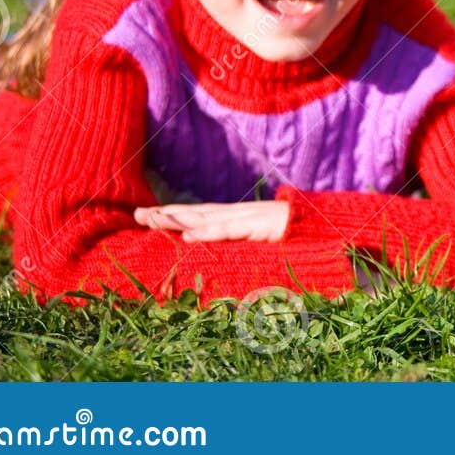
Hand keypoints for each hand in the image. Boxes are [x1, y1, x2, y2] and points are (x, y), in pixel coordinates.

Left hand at [134, 200, 289, 241]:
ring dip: (179, 220)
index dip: (171, 214)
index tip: (146, 215)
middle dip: (166, 214)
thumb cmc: (287, 232)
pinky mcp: (258, 228)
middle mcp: (234, 214)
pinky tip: (189, 237)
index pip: (196, 214)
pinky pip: (229, 232)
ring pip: (205, 219)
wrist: (317, 222)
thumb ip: (231, 237)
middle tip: (137, 214)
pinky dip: (209, 234)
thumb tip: (198, 240)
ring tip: (153, 219)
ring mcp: (245, 219)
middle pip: (194, 213)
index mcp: (232, 217)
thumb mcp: (254, 237)